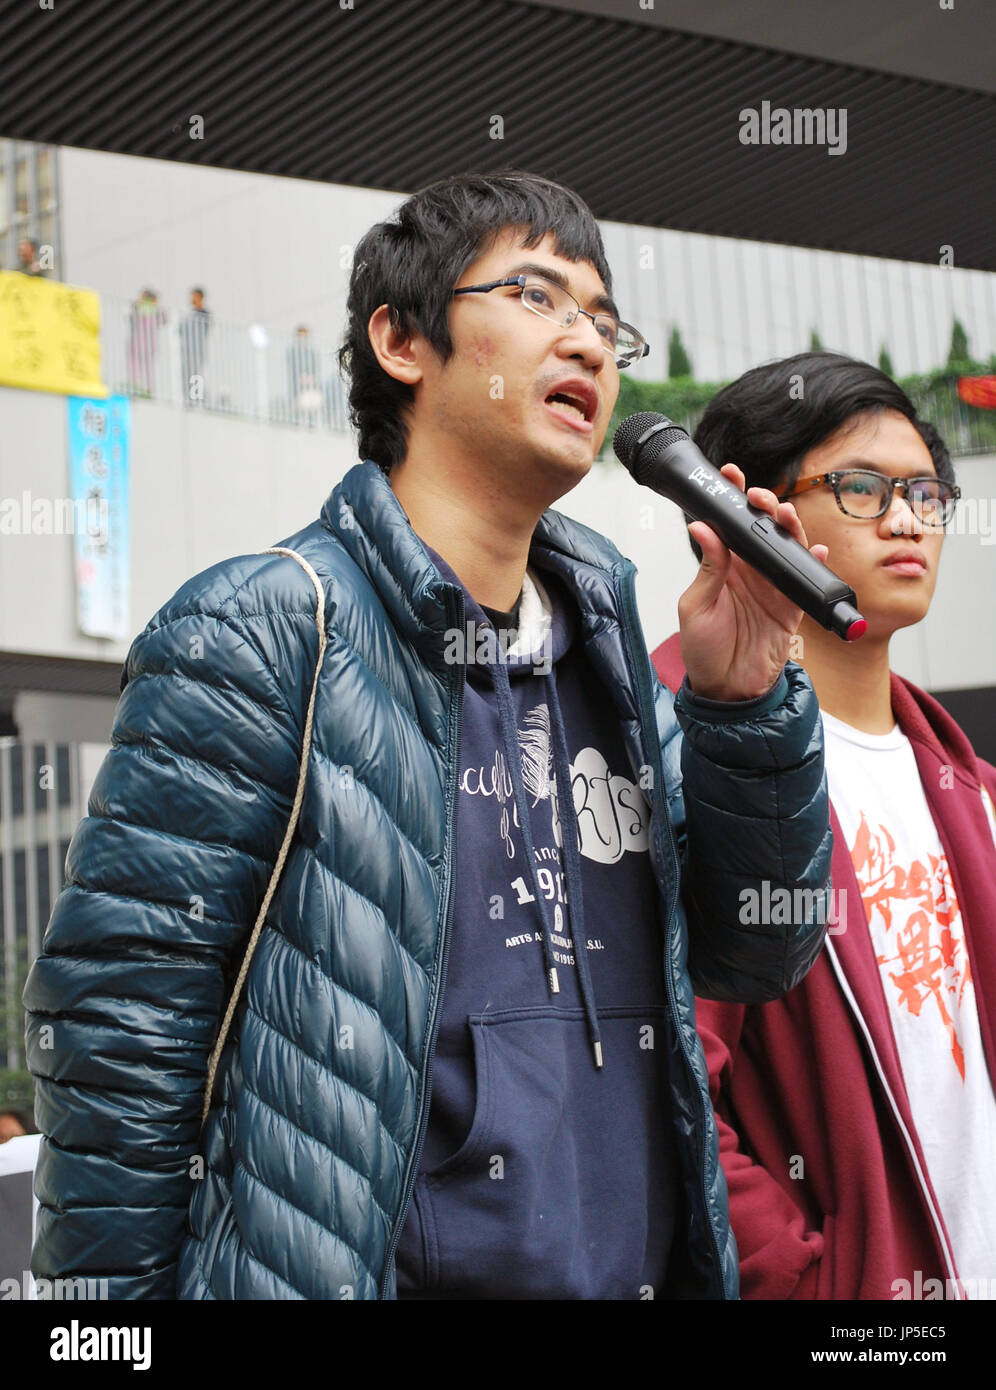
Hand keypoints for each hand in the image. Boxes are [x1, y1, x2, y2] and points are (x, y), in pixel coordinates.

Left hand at [677, 463, 828, 701]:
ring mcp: (772, 587)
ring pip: (787, 548)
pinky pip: (807, 579)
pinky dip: (814, 563)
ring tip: (785, 515)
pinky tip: (816, 549)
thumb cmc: (703, 651)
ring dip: (790, 528)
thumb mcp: (696, 608)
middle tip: (760, 497)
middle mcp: (749, 571)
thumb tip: (702, 528)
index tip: (731, 474)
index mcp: (722, 567)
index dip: (731, 498)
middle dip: (765, 507)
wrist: (727, 691)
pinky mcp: (792, 606)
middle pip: (762, 530)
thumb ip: (707, 570)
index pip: (727, 525)